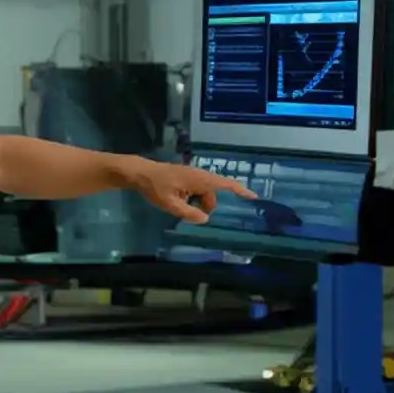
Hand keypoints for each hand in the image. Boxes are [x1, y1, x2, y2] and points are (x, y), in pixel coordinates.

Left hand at [131, 161, 255, 222]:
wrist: (140, 173)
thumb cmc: (155, 187)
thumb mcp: (170, 204)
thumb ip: (188, 213)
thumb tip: (205, 219)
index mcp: (199, 179)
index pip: (225, 184)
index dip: (240, 190)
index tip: (253, 196)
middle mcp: (199, 175)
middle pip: (213, 193)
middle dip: (207, 205)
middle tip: (189, 212)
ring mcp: (193, 174)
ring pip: (205, 192)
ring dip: (198, 202)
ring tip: (179, 205)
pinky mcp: (187, 176)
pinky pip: (197, 189)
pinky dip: (193, 197)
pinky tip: (179, 200)